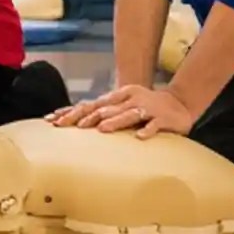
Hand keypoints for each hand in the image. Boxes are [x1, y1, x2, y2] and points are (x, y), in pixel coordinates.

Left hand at [45, 84, 194, 138]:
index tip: (54, 120)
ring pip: (128, 115)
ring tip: (102, 130)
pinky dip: (147, 130)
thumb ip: (104, 112)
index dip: (72, 112)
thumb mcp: (123, 106)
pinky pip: (154, 125)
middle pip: (105, 108)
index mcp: (118, 96)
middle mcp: (130, 100)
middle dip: (87, 117)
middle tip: (71, 127)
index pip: (91, 104)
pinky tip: (139, 137)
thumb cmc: (144, 108)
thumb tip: (77, 123)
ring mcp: (147, 108)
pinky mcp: (163, 118)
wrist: (179, 104)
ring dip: (115, 122)